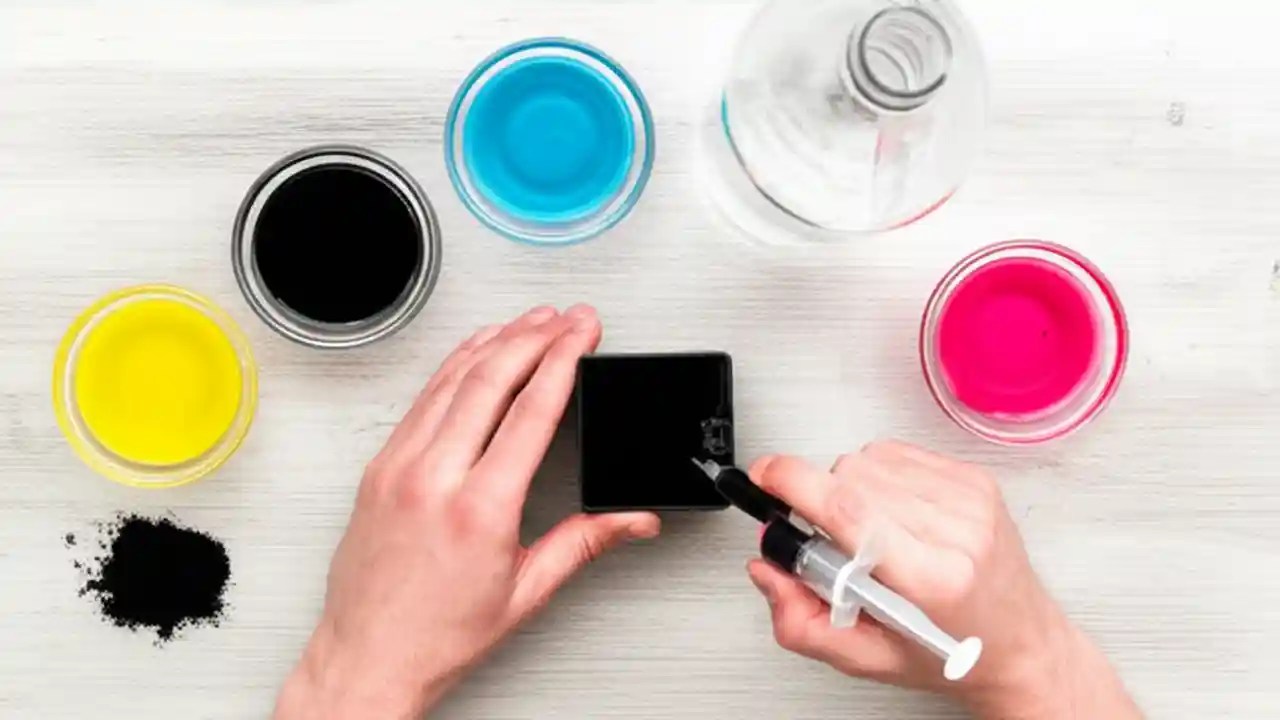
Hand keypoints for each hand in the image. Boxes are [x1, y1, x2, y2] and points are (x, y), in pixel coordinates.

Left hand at [274, 306, 660, 719]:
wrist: (367, 657)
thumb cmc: (438, 635)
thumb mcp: (526, 592)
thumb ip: (585, 543)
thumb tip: (633, 519)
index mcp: (479, 509)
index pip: (530, 411)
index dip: (563, 360)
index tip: (584, 333)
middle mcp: (433, 478)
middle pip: (490, 379)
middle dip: (535, 335)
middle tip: (568, 316)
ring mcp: (398, 467)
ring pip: (451, 380)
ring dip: (496, 341)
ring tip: (531, 320)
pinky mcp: (379, 467)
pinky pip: (422, 399)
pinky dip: (455, 366)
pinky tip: (476, 351)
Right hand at [746, 441, 1140, 719]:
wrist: (1021, 645)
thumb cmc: (952, 652)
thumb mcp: (866, 659)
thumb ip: (801, 620)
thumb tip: (766, 566)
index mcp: (931, 581)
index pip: (849, 511)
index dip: (795, 484)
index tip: (765, 478)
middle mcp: (957, 532)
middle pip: (851, 477)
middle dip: (821, 499)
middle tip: (834, 543)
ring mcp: (971, 500)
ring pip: (870, 458)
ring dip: (851, 487)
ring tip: (871, 532)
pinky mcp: (975, 479)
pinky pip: (898, 452)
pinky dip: (880, 477)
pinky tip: (893, 513)